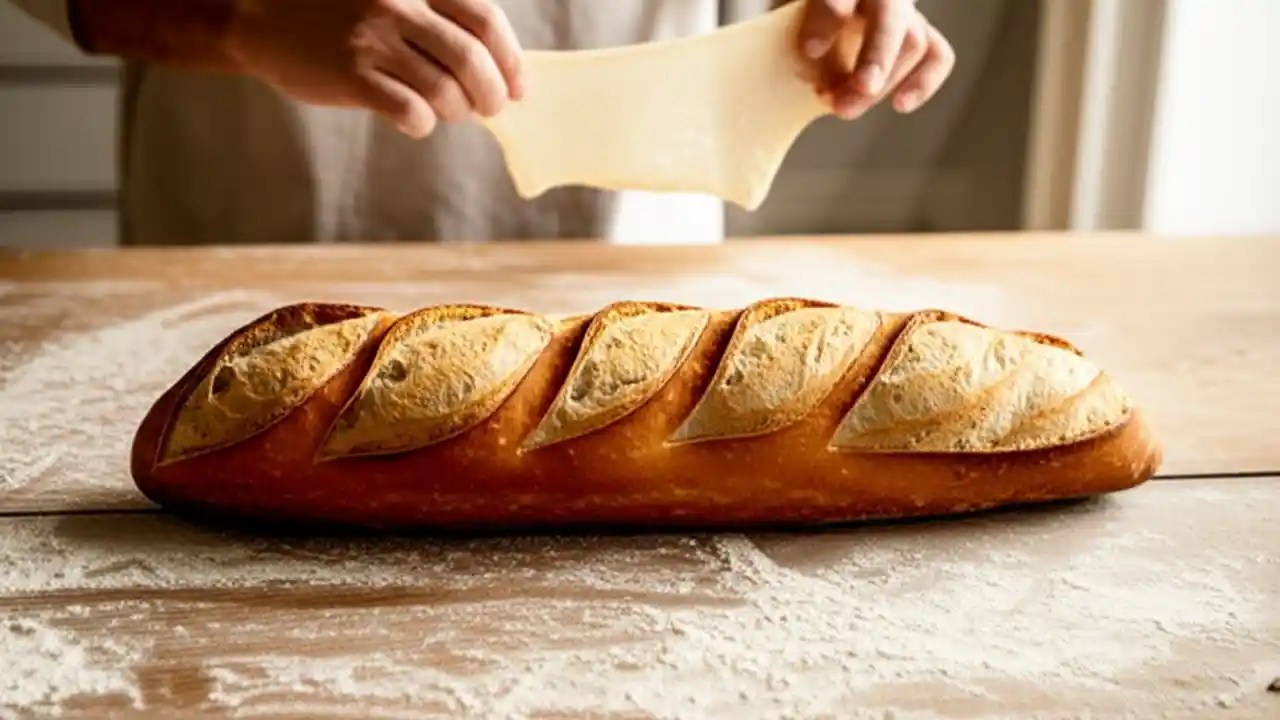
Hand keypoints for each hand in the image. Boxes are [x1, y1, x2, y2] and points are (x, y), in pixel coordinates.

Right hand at [225, 0, 525, 137]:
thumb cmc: (335, 11)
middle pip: (472, 58)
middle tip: (491, 108)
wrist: (257, 15)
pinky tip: (414, 120)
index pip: (485, 19)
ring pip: (444, 90)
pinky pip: (411, 111)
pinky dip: (423, 124)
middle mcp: (397, 4)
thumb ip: (435, 18)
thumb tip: (496, 68)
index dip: (511, 59)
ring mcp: (372, 39)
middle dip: (492, 93)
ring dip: (458, 112)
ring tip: (450, 113)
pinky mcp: (350, 74)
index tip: (519, 86)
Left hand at [797, 0, 954, 119]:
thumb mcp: (789, 24)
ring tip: (842, 109)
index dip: (828, 18)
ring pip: (913, 42)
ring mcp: (902, 13)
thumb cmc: (797, 23)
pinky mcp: (916, 35)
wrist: (817, 21)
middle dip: (873, 60)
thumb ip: (798, 34)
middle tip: (846, 101)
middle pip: (890, 17)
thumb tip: (809, 60)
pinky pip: (937, 55)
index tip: (810, 50)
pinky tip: (899, 105)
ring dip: (880, 85)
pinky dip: (923, 82)